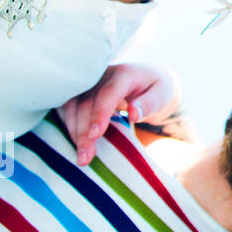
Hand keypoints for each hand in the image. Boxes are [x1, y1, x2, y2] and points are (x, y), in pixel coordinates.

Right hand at [57, 64, 178, 166]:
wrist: (147, 78)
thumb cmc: (156, 89)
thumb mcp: (162, 94)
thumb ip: (150, 103)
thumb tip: (134, 114)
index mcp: (125, 74)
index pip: (109, 92)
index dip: (100, 113)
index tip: (95, 134)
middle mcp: (103, 75)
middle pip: (87, 102)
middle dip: (83, 131)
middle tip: (85, 158)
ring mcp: (89, 83)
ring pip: (73, 106)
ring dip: (74, 132)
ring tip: (81, 157)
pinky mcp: (81, 91)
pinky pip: (69, 108)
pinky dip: (71, 126)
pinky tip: (76, 144)